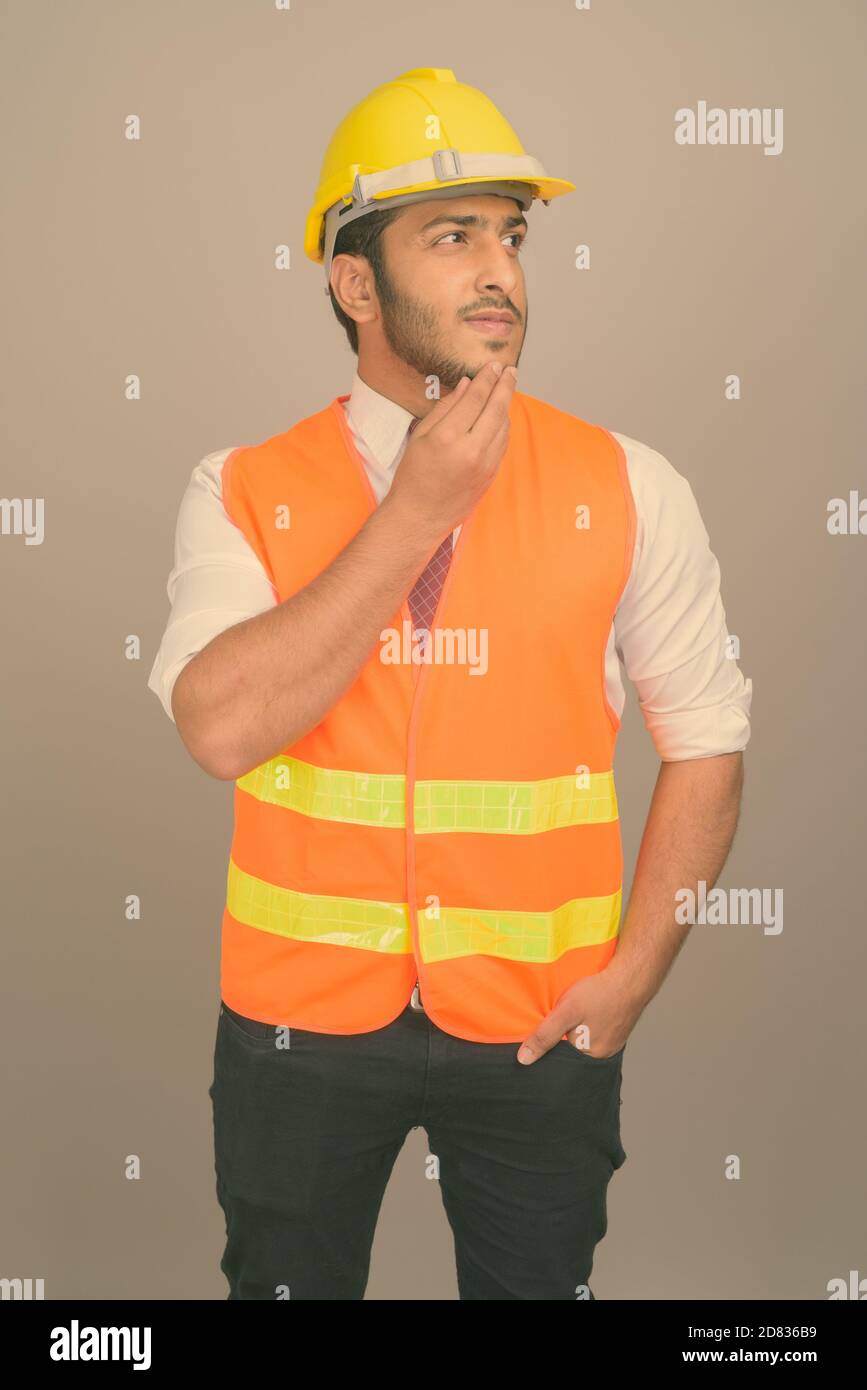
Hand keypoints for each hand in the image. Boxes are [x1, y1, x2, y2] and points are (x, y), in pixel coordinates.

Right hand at [388, 361, 516, 542]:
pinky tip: (501, 415)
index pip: (475, 399)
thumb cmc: (414, 476)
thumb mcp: (421, 436)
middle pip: (496, 409)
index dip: (487, 379)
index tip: (494, 365)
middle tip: (510, 370)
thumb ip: (445, 408)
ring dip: (507, 405)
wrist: (420, 515)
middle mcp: (471, 449)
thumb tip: (466, 385)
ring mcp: (485, 463)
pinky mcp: (491, 474)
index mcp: (448, 437)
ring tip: (507, 388)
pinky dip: (504, 425)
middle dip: (505, 386)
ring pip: (504, 426)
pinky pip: (503, 442)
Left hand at [516, 963, 642, 1064]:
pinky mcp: (618, 1027)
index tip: (544, 1031)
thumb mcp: (566, 1012)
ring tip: (575, 1012)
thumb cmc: (600, 993)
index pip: (562, 1059)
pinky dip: (590, 1021)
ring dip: (577, 1027)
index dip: (550, 1045)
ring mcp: (613, 1040)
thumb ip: (545, 1036)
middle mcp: (604, 1053)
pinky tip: (588, 1009)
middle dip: (565, 1035)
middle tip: (561, 1016)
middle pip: (574, 1049)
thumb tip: (524, 1059)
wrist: (631, 976)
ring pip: (586, 1038)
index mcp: (591, 1056)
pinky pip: (598, 1029)